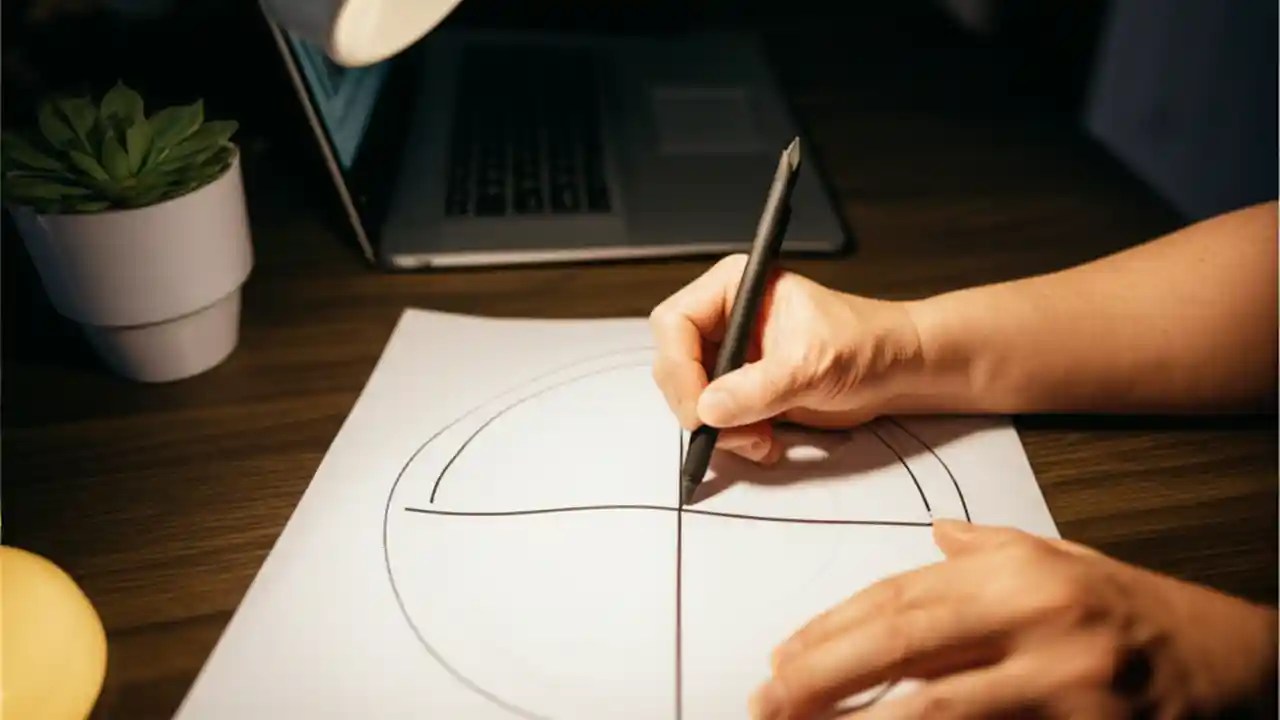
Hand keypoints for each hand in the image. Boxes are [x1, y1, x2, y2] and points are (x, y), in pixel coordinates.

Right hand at [648, 255, 923, 462]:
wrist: (895, 369)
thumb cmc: (864, 344)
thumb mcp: (811, 364)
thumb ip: (758, 388)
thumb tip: (708, 410)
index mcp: (734, 288)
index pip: (674, 323)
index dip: (678, 368)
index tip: (700, 409)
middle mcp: (724, 318)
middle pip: (674, 364)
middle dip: (699, 406)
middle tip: (733, 432)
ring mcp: (731, 355)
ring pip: (692, 398)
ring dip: (720, 429)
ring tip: (761, 440)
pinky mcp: (741, 387)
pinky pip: (714, 418)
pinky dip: (733, 438)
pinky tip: (766, 442)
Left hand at [752, 520, 1277, 718]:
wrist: (1230, 663)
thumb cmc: (1131, 610)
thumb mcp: (1056, 559)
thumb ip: (983, 552)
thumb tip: (929, 537)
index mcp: (1017, 571)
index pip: (899, 597)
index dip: (830, 630)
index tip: (781, 657)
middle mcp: (1035, 618)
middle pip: (902, 646)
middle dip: (823, 675)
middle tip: (767, 699)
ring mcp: (1061, 683)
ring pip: (935, 709)